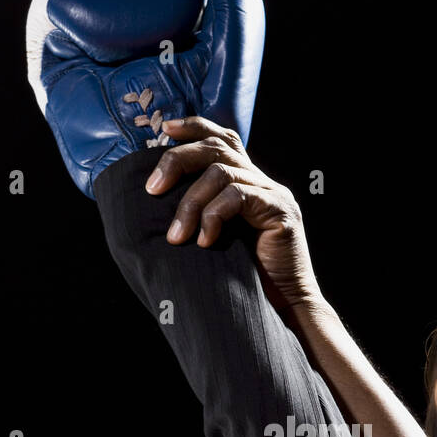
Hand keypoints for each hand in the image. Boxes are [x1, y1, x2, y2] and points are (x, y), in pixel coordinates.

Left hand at [145, 116, 319, 309]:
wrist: (285, 308)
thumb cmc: (245, 281)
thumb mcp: (215, 240)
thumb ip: (199, 215)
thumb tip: (154, 201)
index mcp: (247, 183)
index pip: (222, 138)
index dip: (193, 127)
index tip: (163, 130)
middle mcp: (262, 182)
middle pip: (216, 147)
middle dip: (177, 161)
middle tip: (152, 190)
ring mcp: (273, 194)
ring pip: (221, 173)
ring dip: (190, 202)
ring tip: (176, 236)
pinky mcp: (280, 211)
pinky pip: (237, 196)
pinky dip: (213, 216)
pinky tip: (205, 242)